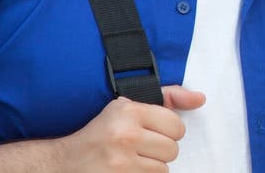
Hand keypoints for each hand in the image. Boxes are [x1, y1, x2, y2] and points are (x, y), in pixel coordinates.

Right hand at [57, 85, 204, 171]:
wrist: (63, 162)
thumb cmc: (102, 133)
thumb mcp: (129, 107)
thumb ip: (168, 98)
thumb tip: (201, 98)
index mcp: (129, 111)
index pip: (176, 126)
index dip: (168, 131)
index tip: (152, 132)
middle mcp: (125, 134)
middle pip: (172, 150)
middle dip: (160, 151)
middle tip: (140, 148)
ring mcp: (120, 162)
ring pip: (163, 169)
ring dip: (151, 167)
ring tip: (132, 160)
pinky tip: (127, 170)